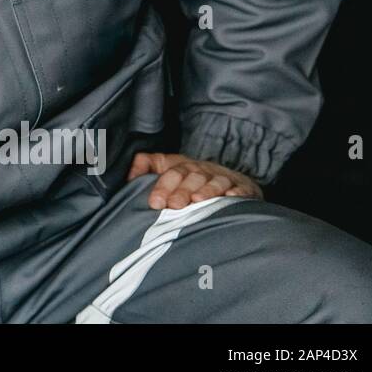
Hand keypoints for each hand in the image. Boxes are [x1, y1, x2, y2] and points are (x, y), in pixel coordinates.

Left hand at [126, 151, 263, 209]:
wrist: (230, 178)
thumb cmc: (192, 177)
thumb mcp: (168, 166)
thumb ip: (147, 165)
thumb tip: (128, 174)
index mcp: (184, 166)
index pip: (172, 173)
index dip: (163, 186)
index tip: (155, 202)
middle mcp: (204, 170)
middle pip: (192, 178)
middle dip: (182, 191)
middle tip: (174, 206)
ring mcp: (224, 178)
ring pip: (215, 182)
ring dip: (207, 191)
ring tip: (198, 201)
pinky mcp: (243, 188)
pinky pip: (241, 189)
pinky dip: (237, 193)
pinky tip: (232, 198)